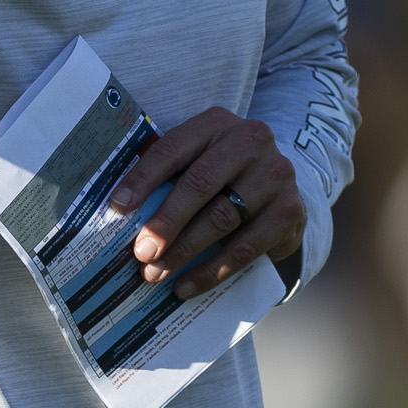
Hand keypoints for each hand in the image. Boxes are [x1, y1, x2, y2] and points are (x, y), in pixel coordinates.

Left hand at [109, 107, 304, 300]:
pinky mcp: (290, 211)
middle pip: (200, 183)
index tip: (117, 207)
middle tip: (140, 251)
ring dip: (183, 251)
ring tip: (155, 273)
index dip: (143, 178)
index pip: (174, 148)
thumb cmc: (224, 174)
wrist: (280, 188)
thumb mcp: (199, 158)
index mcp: (218, 122)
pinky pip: (244, 248)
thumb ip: (168, 173)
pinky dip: (211, 271)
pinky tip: (185, 285)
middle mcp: (252, 140)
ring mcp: (276, 175)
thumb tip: (119, 208)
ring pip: (222, 218)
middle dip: (165, 221)